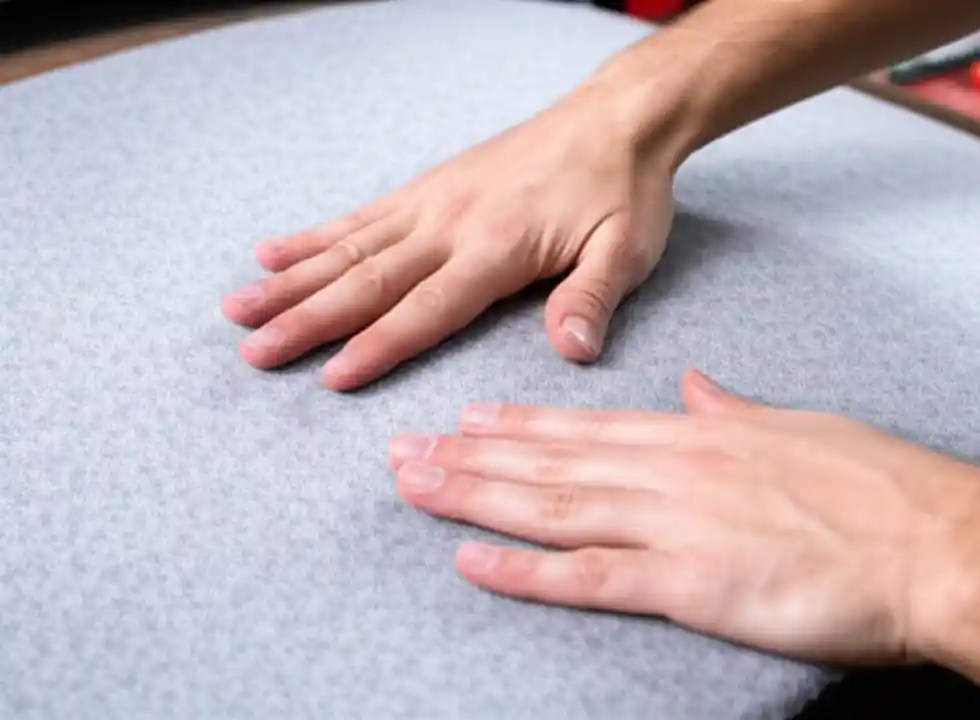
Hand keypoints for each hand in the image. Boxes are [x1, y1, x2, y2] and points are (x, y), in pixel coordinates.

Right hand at [221, 94, 675, 389]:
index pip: (427, 308)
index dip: (378, 345)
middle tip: (253, 351)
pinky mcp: (428, 188)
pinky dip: (314, 235)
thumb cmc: (623, 191)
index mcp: (496, 248)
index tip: (329, 377)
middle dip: (307, 320)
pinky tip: (274, 250)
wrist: (614, 119)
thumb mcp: (627, 249)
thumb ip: (592, 299)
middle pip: (367, 280)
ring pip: (348, 248)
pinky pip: (361, 215)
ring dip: (291, 280)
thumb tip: (572, 350)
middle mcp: (450, 224)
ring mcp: (431, 202)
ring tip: (238, 307)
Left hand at [386, 369, 979, 663]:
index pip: (590, 426)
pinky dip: (528, 569)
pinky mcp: (694, 584)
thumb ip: (736, 411)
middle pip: (553, 463)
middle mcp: (675, 470)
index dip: (520, 424)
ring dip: (478, 497)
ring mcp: (679, 524)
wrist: (937, 539)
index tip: (467, 418)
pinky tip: (473, 558)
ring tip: (416, 486)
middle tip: (403, 451)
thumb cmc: (881, 486)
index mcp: (701, 434)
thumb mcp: (800, 427)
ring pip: (555, 507)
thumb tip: (699, 387)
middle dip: (473, 457)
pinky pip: (593, 576)